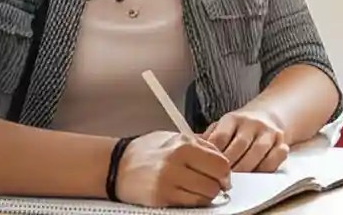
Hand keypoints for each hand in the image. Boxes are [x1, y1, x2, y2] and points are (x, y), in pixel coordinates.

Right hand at [114, 131, 230, 207]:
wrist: (116, 165)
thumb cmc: (147, 150)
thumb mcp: (176, 137)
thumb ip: (201, 145)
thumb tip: (223, 158)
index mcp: (184, 146)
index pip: (220, 164)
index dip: (226, 173)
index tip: (224, 177)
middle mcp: (176, 164)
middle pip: (214, 183)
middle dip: (218, 186)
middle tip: (214, 185)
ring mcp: (167, 183)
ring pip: (204, 196)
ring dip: (207, 196)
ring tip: (199, 189)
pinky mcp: (160, 199)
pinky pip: (189, 205)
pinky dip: (194, 202)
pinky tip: (188, 195)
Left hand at [204, 110, 289, 172]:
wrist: (267, 117)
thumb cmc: (238, 129)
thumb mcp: (221, 127)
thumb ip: (208, 139)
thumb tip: (190, 151)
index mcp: (233, 118)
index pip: (220, 137)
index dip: (214, 156)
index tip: (208, 168)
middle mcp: (252, 122)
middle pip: (239, 146)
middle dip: (229, 165)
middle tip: (221, 179)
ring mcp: (268, 131)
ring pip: (257, 151)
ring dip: (246, 168)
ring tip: (237, 179)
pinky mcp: (282, 140)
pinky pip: (277, 156)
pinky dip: (267, 166)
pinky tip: (257, 172)